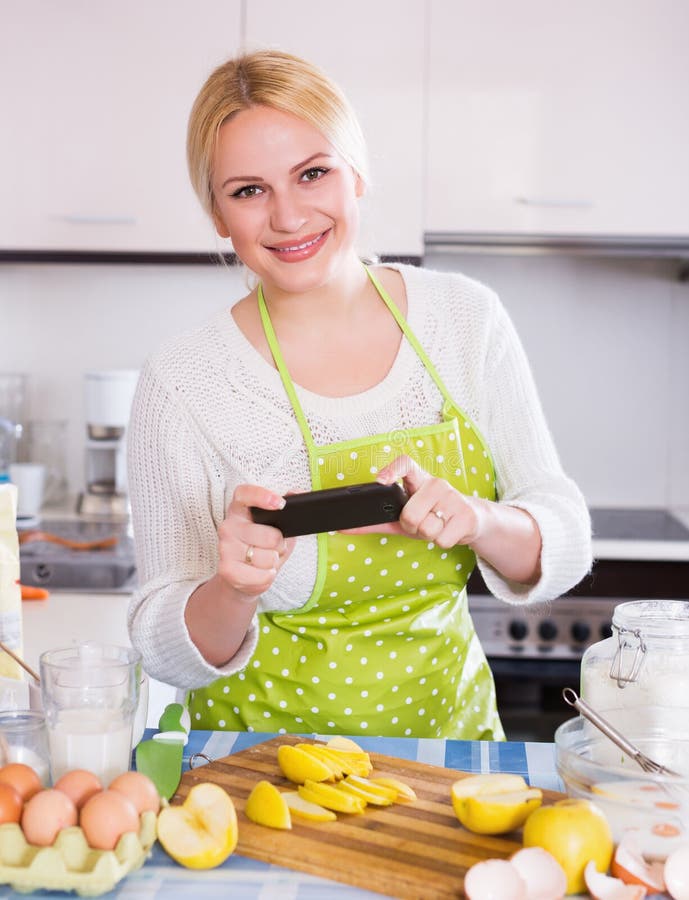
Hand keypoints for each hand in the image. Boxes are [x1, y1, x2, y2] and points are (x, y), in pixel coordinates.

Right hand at [218, 485, 294, 596]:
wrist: (243, 577)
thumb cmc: (263, 547)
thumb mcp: (278, 526)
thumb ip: (288, 509)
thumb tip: (299, 493)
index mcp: (240, 508)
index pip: (246, 494)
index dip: (262, 496)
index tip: (280, 503)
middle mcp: (228, 525)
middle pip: (271, 536)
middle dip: (280, 545)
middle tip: (274, 547)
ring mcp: (225, 547)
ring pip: (268, 558)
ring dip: (273, 563)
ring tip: (265, 561)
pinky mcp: (226, 569)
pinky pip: (262, 576)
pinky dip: (267, 577)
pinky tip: (259, 573)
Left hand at [344, 455, 485, 548]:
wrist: (470, 521)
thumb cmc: (431, 516)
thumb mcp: (404, 516)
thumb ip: (375, 521)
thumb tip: (341, 528)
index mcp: (419, 479)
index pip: (405, 464)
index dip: (392, 470)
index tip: (381, 480)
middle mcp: (436, 483)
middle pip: (409, 515)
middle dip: (411, 528)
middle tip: (421, 523)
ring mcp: (453, 497)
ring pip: (426, 529)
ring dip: (427, 536)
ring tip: (436, 526)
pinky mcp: (466, 515)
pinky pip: (441, 540)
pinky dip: (442, 542)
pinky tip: (448, 531)